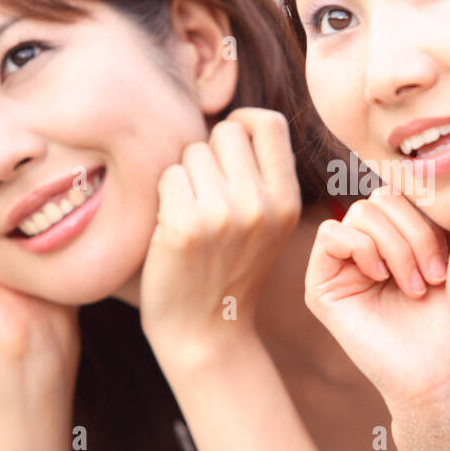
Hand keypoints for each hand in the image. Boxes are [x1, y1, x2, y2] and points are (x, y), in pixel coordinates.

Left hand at [139, 108, 301, 370]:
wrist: (204, 331)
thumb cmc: (227, 269)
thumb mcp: (266, 223)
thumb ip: (261, 175)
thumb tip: (235, 118)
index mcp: (286, 200)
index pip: (268, 122)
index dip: (243, 123)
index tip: (228, 147)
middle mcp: (262, 204)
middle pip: (225, 130)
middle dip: (208, 152)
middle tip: (204, 193)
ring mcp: (225, 214)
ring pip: (192, 151)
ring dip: (183, 176)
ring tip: (189, 214)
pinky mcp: (186, 225)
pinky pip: (167, 176)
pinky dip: (163, 197)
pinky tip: (170, 228)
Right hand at [305, 187, 449, 413]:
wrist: (444, 380)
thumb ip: (434, 214)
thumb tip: (432, 163)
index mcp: (402, 241)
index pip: (405, 195)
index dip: (427, 217)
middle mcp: (370, 251)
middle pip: (381, 198)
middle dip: (412, 232)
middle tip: (434, 276)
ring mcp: (343, 268)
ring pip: (359, 213)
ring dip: (394, 246)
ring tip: (414, 286)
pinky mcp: (320, 287)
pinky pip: (331, 235)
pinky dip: (360, 248)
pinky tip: (381, 278)